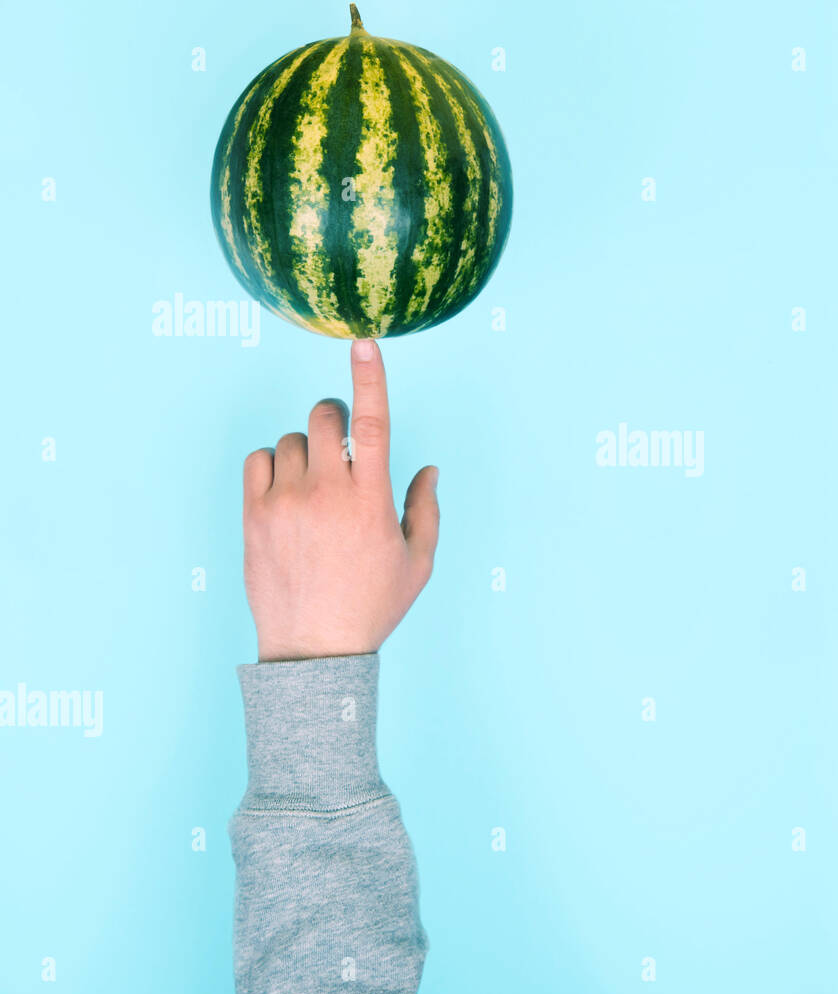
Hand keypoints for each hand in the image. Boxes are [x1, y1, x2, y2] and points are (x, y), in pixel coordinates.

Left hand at [242, 338, 439, 661]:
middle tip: (343, 445)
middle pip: (325, 417)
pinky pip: (258, 459)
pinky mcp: (253, 515)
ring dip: (308, 450)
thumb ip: (426, 508)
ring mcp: (285, 502)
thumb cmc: (372, 605)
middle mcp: (327, 493)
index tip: (364, 343)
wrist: (314, 650)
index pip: (372, 423)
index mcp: (372, 500)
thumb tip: (426, 468)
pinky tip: (288, 490)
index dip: (370, 378)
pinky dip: (274, 464)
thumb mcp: (418, 562)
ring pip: (292, 439)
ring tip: (316, 487)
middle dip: (337, 419)